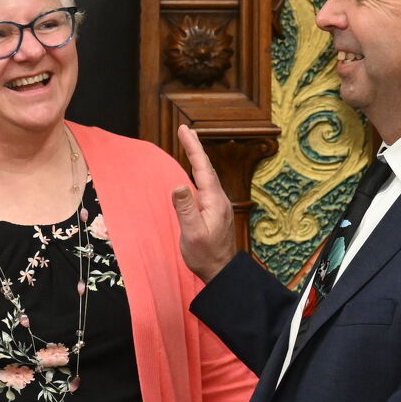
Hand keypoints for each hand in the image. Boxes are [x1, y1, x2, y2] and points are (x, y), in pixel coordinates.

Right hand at [170, 124, 236, 281]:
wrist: (221, 271)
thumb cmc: (205, 256)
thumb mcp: (192, 233)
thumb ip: (185, 208)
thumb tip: (178, 184)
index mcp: (213, 201)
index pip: (202, 168)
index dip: (193, 148)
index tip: (185, 130)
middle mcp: (218, 199)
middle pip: (206, 167)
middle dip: (195, 148)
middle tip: (185, 130)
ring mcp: (218, 205)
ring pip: (207, 175)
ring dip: (197, 158)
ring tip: (189, 144)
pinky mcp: (215, 211)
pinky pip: (205, 185)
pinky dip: (199, 172)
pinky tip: (195, 172)